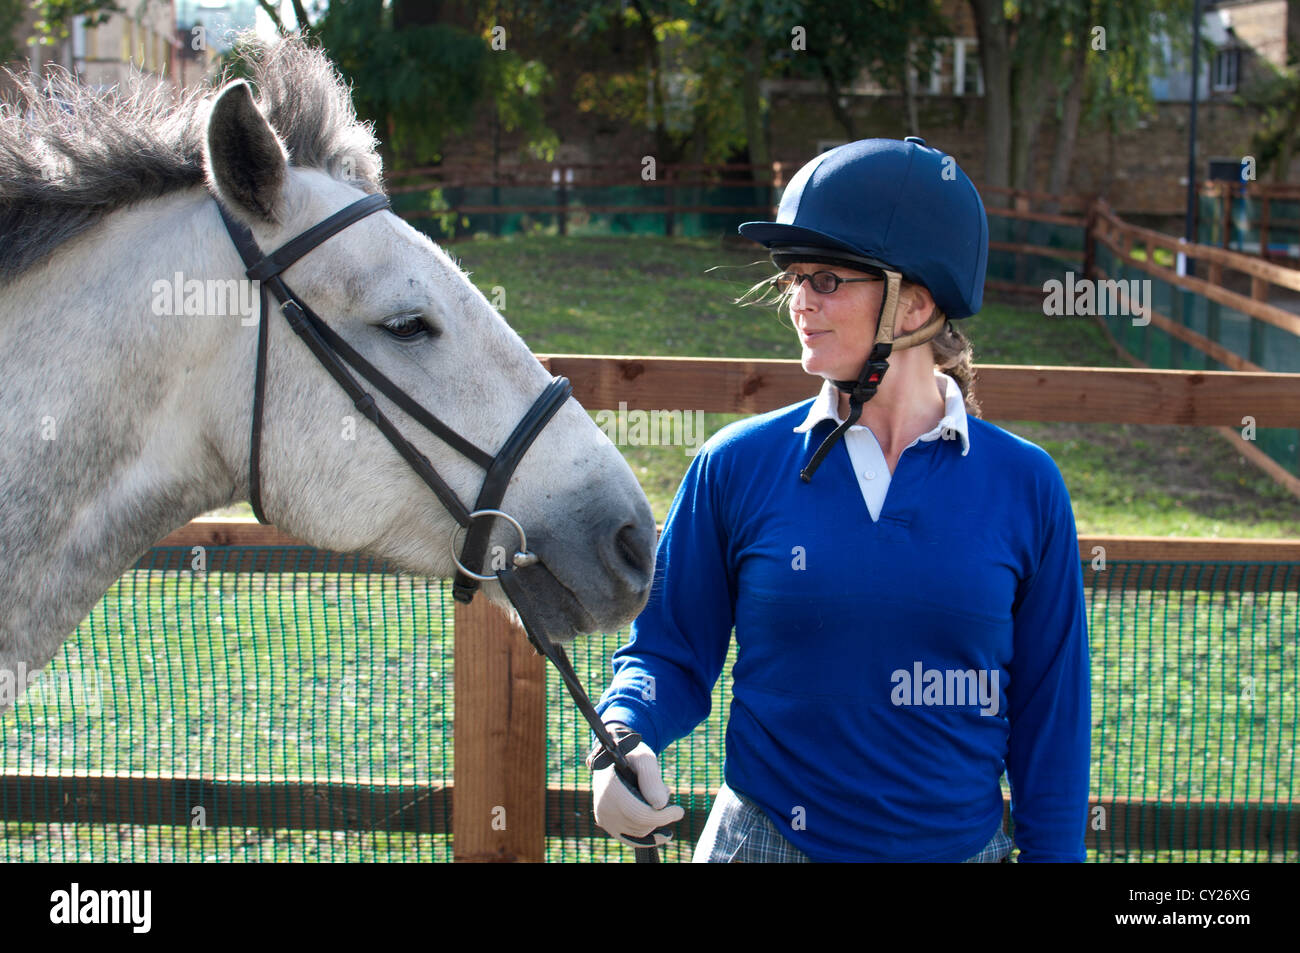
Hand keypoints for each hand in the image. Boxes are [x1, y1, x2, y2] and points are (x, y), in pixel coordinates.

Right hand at [586, 723, 684, 848]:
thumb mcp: (645, 758)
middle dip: (660, 814)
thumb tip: (659, 805)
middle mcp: (603, 808)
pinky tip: (663, 836)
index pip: (640, 814)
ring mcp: (604, 819)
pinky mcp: (607, 824)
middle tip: (664, 791)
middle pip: (642, 825)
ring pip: (639, 832)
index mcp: (611, 790)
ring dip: (654, 819)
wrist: (613, 757)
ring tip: (654, 796)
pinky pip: (630, 839)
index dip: (663, 816)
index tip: (679, 811)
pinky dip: (648, 839)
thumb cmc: (631, 754)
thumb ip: (651, 779)